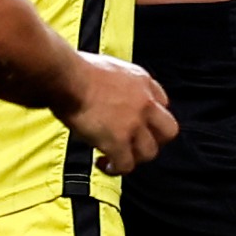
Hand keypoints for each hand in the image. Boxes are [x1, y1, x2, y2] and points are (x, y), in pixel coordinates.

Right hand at [65, 52, 177, 175]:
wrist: (67, 78)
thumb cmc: (76, 69)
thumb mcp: (109, 67)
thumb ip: (117, 83)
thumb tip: (106, 94)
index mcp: (142, 82)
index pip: (163, 103)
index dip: (151, 117)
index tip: (139, 123)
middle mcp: (144, 103)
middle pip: (168, 131)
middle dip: (155, 140)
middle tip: (136, 144)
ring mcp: (133, 124)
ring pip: (149, 152)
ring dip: (134, 158)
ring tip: (116, 156)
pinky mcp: (118, 142)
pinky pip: (126, 165)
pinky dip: (115, 169)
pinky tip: (102, 163)